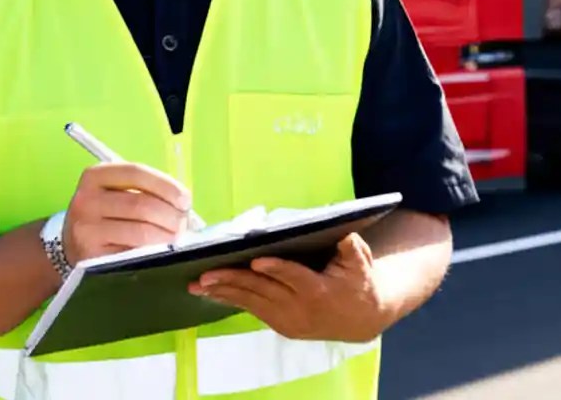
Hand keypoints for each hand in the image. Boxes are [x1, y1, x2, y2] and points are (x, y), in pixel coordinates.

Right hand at [62, 162, 192, 265]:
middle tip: (183, 224)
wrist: (70, 244)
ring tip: (175, 238)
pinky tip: (160, 252)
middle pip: (141, 204)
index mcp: (95, 176)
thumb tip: (183, 203)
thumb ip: (145, 190)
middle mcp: (87, 200)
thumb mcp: (115, 192)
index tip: (185, 200)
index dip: (166, 185)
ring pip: (141, 231)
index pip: (136, 173)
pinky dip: (153, 253)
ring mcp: (87, 230)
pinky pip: (133, 254)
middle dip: (171, 215)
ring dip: (167, 236)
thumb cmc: (105, 215)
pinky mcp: (92, 257)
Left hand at [189, 232, 387, 342]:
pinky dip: (231, 300)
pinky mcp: (281, 325)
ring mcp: (289, 320)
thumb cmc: (358, 283)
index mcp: (320, 291)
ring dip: (223, 293)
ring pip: (252, 303)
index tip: (257, 262)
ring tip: (197, 286)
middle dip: (232, 281)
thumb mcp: (363, 265)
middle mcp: (301, 308)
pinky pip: (252, 310)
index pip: (296, 278)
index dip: (277, 270)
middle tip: (205, 275)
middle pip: (263, 291)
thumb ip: (354, 251)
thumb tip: (345, 235)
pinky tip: (210, 293)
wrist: (360, 319)